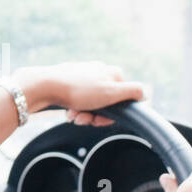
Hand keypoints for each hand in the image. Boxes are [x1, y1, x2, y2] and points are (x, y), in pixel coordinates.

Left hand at [12, 61, 147, 124]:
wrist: (45, 86)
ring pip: (90, 104)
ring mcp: (83, 76)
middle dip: (95, 116)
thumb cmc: (79, 90)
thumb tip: (146, 93)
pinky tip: (67, 112)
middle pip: (105, 103)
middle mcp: (99, 71)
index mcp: (112, 72)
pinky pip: (77, 101)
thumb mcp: (111, 92)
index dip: (113, 114)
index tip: (101, 120)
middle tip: (83, 119)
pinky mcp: (69, 81)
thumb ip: (132, 92)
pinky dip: (74, 109)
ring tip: (73, 116)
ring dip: (83, 115)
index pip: (122, 98)